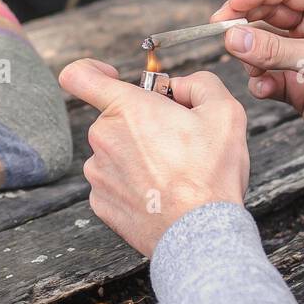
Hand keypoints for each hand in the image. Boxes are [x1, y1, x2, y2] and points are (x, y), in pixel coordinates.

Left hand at [58, 59, 249, 257]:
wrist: (200, 233)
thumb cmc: (210, 174)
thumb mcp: (224, 111)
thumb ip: (200, 83)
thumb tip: (180, 86)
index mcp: (127, 108)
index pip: (79, 75)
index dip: (92, 70)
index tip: (112, 78)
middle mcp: (103, 137)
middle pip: (114, 116)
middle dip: (141, 120)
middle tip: (176, 138)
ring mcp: (98, 172)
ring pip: (114, 150)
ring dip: (137, 153)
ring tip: (172, 171)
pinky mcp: (99, 202)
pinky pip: (113, 181)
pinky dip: (132, 182)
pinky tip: (159, 192)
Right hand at [211, 0, 303, 171]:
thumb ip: (275, 50)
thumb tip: (233, 38)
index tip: (229, 8)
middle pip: (267, 14)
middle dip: (245, 25)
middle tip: (222, 34)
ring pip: (262, 45)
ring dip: (251, 56)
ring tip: (254, 68)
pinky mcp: (297, 84)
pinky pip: (266, 74)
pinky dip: (260, 80)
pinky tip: (266, 89)